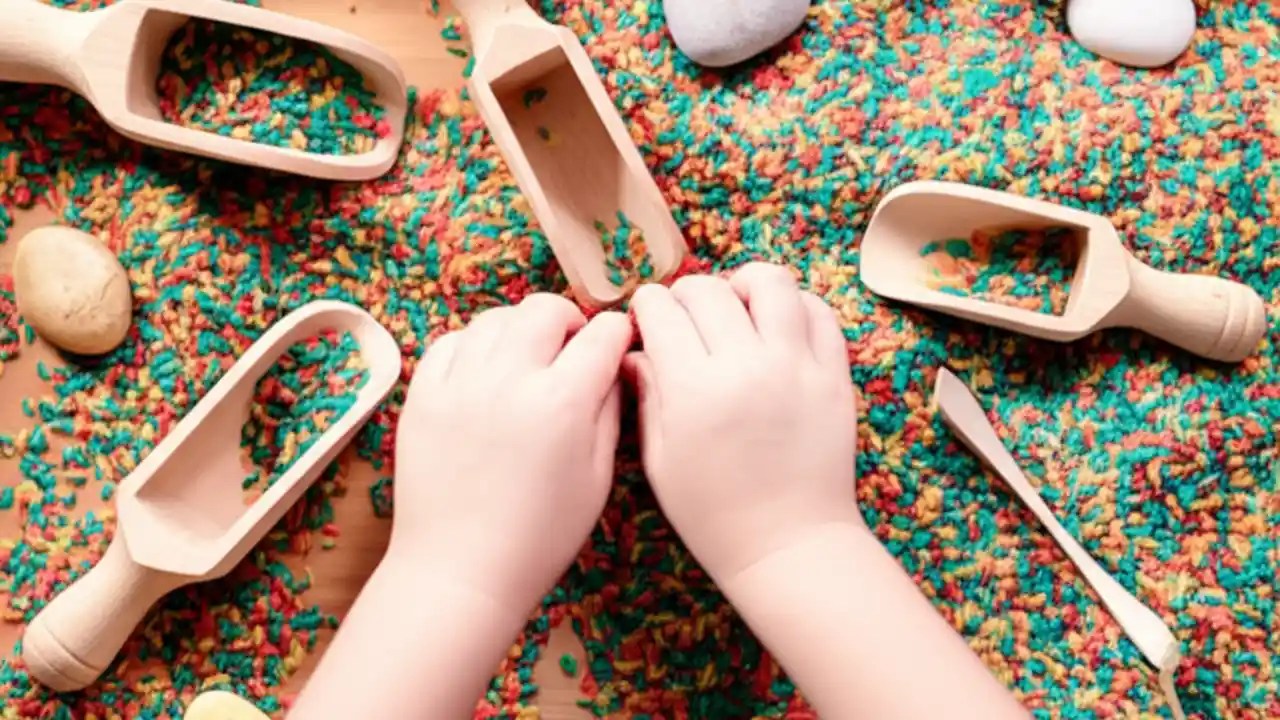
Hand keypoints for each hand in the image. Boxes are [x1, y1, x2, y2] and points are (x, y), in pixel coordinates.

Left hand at [392, 293, 631, 614]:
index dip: (617, 333)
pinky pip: (451, 342)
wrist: (461, 571)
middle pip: (544, 309)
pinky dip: (475, 345)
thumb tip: (613, 366)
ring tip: (527, 358)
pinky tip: (486, 370)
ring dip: (520, 328)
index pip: (601, 335)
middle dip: (568, 320)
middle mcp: (509, 379)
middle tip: (572, 346)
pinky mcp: (422, 396)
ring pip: (495, 317)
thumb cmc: (540, 536)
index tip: (617, 341)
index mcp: (561, 401)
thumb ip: (609, 411)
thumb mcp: (597, 477)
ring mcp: (459, 384)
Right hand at [628, 263, 859, 582]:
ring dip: (743, 283)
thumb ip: (647, 396)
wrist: (789, 546)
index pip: (663, 311)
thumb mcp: (661, 460)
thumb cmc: (713, 514)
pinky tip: (777, 323)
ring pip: (771, 283)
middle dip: (686, 292)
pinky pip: (819, 313)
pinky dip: (794, 305)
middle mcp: (746, 366)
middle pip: (709, 290)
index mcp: (694, 389)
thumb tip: (635, 352)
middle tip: (683, 314)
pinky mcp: (834, 376)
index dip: (648, 304)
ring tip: (735, 303)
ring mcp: (796, 366)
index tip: (648, 314)